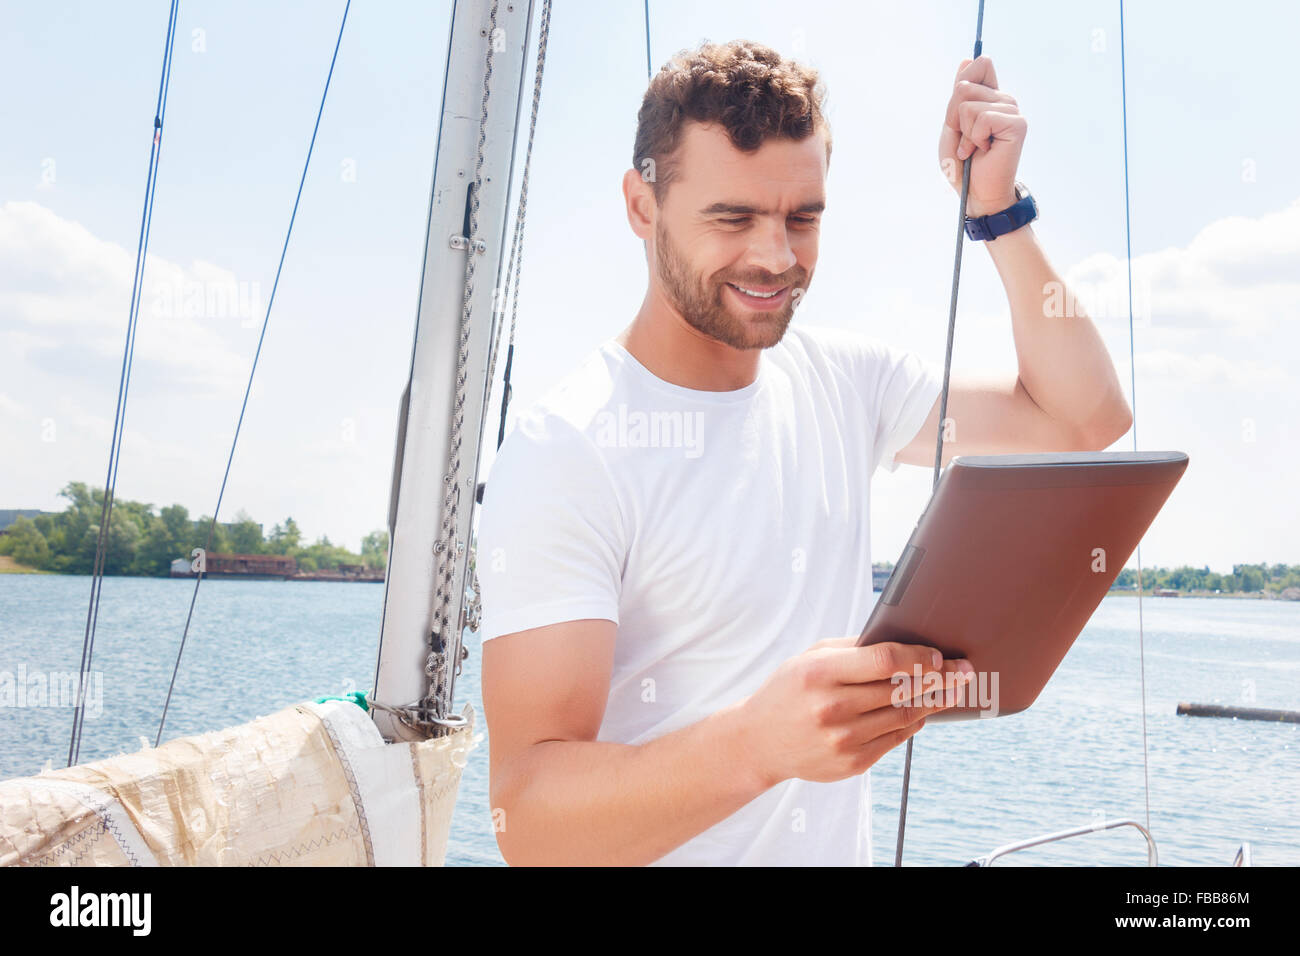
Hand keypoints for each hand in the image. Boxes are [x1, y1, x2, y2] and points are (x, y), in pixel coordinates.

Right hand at [737, 636, 974, 786]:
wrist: (760, 741)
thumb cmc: (789, 691)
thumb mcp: (810, 658)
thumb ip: (853, 649)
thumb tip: (903, 641)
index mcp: (820, 674)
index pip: (884, 660)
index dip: (918, 657)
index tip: (938, 655)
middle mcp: (832, 708)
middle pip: (902, 689)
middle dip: (939, 678)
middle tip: (963, 671)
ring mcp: (843, 740)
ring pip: (905, 716)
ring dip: (933, 701)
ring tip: (951, 690)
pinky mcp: (852, 763)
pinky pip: (896, 739)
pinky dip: (914, 722)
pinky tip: (923, 710)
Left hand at [938, 55, 1026, 215]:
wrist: (974, 192)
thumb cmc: (962, 163)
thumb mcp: (952, 124)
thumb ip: (959, 93)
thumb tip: (966, 59)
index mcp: (990, 96)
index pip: (979, 64)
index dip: (959, 90)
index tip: (959, 118)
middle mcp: (1004, 99)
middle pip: (964, 86)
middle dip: (954, 117)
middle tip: (966, 139)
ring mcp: (1012, 110)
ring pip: (969, 104)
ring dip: (964, 132)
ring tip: (975, 147)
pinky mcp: (1017, 124)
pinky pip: (982, 118)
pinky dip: (974, 138)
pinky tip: (983, 150)